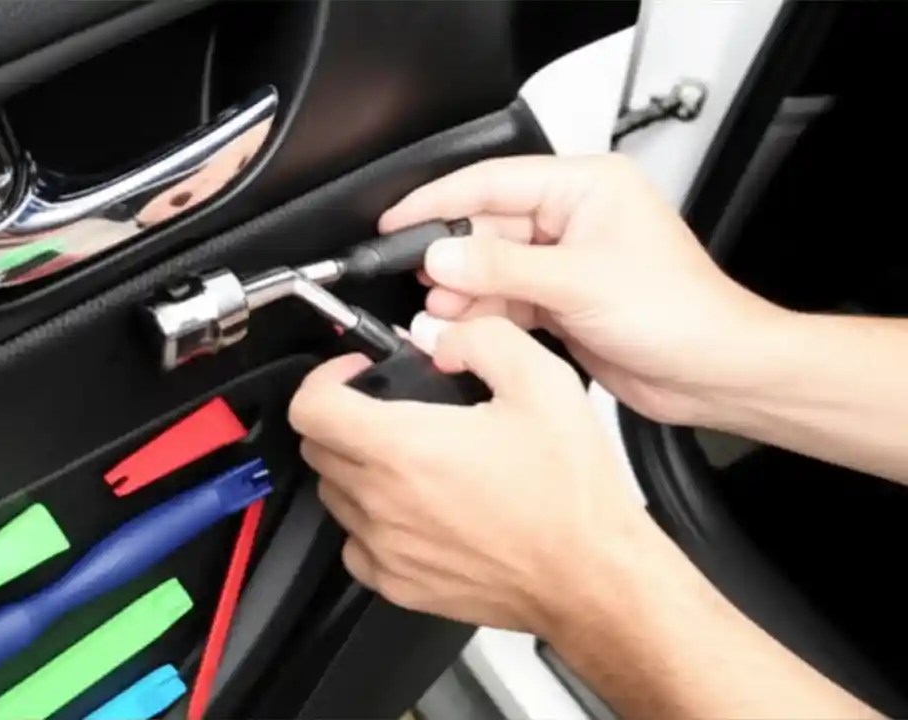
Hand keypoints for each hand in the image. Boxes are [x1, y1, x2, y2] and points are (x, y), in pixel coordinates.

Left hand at [288, 317, 654, 633]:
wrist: (593, 577)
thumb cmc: (572, 495)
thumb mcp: (542, 384)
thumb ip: (482, 340)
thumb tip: (441, 337)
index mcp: (404, 448)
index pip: (310, 407)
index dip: (324, 378)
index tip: (353, 375)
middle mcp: (383, 501)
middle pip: (317, 448)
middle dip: (341, 416)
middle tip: (384, 408)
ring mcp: (386, 547)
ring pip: (334, 494)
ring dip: (355, 467)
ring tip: (406, 457)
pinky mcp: (398, 583)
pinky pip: (354, 544)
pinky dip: (369, 520)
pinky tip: (410, 507)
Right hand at [383, 153, 789, 425]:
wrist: (714, 373)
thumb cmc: (681, 314)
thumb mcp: (579, 282)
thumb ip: (501, 266)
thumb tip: (442, 253)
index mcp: (587, 187)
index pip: (493, 182)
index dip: (439, 200)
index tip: (396, 220)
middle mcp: (575, 218)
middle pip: (488, 226)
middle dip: (450, 256)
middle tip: (415, 278)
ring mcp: (567, 261)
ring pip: (492, 266)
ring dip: (463, 291)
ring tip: (438, 312)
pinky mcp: (562, 300)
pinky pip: (506, 298)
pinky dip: (482, 314)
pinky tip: (459, 328)